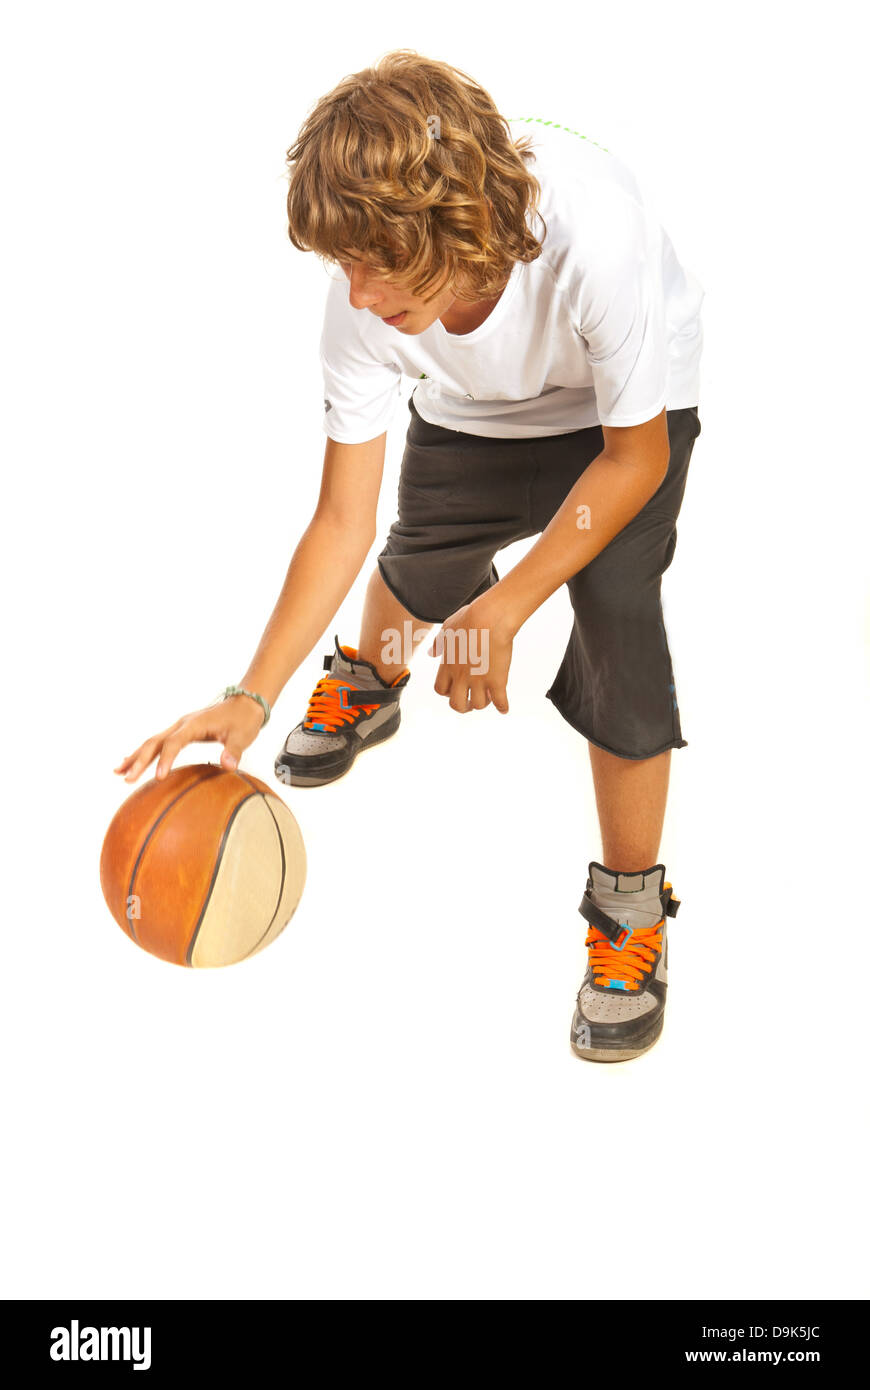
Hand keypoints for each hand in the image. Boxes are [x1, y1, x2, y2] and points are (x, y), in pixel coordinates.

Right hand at [113, 694, 267, 783]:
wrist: (246, 704)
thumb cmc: (244, 720)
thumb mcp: (242, 736)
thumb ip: (234, 750)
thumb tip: (228, 766)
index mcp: (194, 724)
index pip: (174, 743)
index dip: (165, 760)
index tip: (158, 777)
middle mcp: (182, 724)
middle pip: (156, 742)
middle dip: (140, 760)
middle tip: (127, 779)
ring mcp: (180, 727)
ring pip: (153, 742)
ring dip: (136, 756)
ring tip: (119, 772)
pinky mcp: (182, 731)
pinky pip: (159, 742)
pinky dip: (145, 752)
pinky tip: (133, 762)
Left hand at [429, 595, 513, 713]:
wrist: (489, 618)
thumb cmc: (470, 618)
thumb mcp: (447, 628)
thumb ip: (438, 643)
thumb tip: (431, 653)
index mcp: (448, 665)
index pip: (440, 690)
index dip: (447, 692)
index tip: (456, 688)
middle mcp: (461, 676)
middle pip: (456, 704)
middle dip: (464, 706)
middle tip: (471, 701)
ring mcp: (479, 680)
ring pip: (478, 705)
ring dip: (484, 703)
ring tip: (489, 697)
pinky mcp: (497, 680)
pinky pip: (500, 702)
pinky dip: (502, 707)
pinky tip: (503, 708)